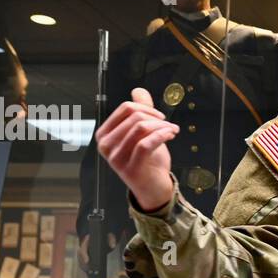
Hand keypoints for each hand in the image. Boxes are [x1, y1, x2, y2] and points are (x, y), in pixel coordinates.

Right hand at [77, 231, 119, 273]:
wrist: (102, 237)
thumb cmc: (105, 236)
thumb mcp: (109, 236)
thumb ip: (111, 239)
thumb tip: (113, 246)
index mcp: (87, 241)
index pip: (83, 249)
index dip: (84, 256)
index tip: (87, 261)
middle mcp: (83, 248)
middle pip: (80, 257)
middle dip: (84, 265)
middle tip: (90, 271)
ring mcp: (83, 253)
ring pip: (81, 262)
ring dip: (85, 268)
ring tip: (92, 273)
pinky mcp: (86, 258)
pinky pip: (83, 264)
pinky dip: (87, 269)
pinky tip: (91, 274)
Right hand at [96, 87, 176, 212]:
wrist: (152, 188)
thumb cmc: (147, 160)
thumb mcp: (143, 133)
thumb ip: (140, 112)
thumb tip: (138, 90)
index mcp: (105, 134)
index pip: (125, 109)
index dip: (146, 108)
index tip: (160, 117)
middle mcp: (106, 145)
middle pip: (134, 117)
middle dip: (157, 118)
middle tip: (170, 126)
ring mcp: (116, 158)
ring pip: (141, 128)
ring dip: (162, 127)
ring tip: (172, 131)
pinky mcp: (130, 168)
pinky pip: (146, 143)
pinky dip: (162, 136)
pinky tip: (171, 135)